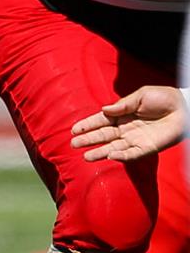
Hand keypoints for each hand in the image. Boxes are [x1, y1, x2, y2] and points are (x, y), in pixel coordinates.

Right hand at [71, 85, 186, 161]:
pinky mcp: (148, 148)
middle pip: (103, 136)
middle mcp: (126, 129)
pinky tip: (110, 156)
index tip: (74, 129)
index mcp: (123, 114)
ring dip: (100, 152)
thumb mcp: (141, 95)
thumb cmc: (165, 98)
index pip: (101, 121)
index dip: (87, 125)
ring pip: (113, 148)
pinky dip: (122, 156)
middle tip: (73, 144)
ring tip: (86, 157)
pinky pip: (132, 154)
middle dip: (88, 140)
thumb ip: (122, 104)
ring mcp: (136, 139)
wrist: (185, 108)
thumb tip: (104, 110)